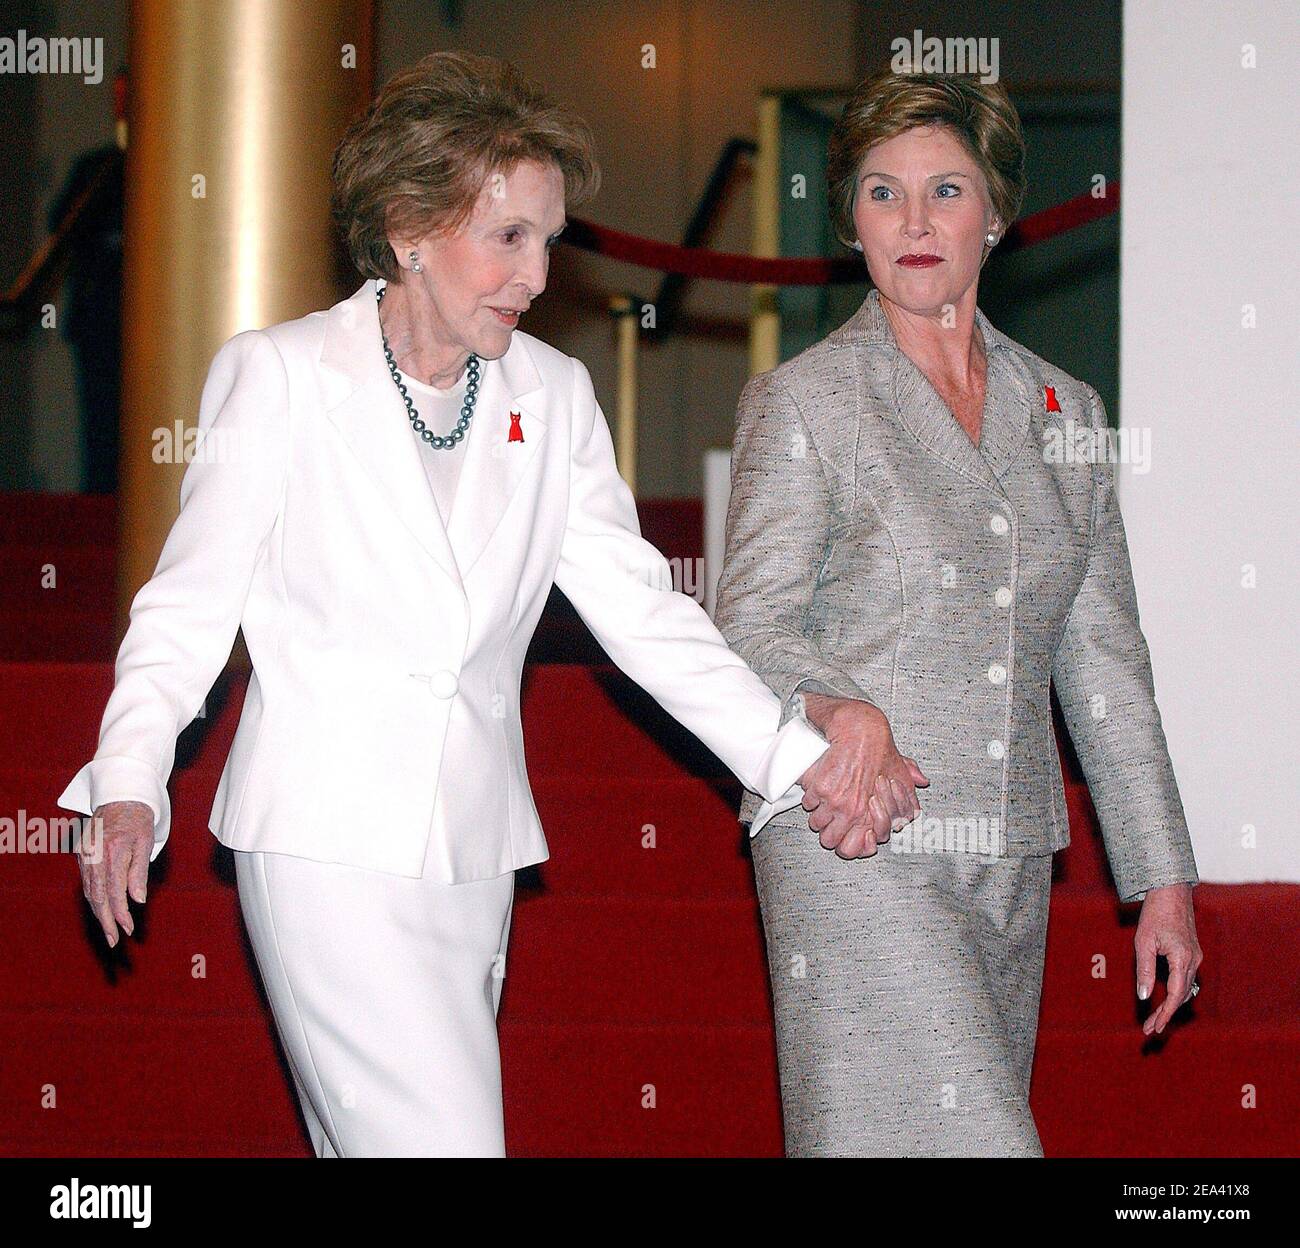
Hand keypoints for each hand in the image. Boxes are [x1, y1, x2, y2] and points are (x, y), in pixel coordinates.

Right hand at [78, 801, 153, 947]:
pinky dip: (94, 899)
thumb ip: (139, 872)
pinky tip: (102, 911)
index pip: (115, 890)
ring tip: (109, 932)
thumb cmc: (138, 819)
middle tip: (114, 941)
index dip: (121, 913)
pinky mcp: (82, 854)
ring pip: (89, 891)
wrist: (119, 796)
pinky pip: (87, 882)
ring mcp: (85, 855)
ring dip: (99, 913)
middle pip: (98, 896)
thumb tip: (137, 900)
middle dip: (106, 921)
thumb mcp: (145, 842)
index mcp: (113, 851)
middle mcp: (95, 855)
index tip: (128, 929)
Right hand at [796, 694, 928, 859]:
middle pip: (827, 840)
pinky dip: (811, 797)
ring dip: (819, 813)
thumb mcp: (900, 771)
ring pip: (815, 822)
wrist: (860, 728)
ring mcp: (833, 800)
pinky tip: (819, 788)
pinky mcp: (818, 786)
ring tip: (824, 802)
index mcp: (870, 813)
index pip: (849, 849)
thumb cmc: (879, 747)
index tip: (845, 834)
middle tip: (833, 817)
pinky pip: (808, 802)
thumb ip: (907, 789)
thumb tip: (920, 786)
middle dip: (829, 830)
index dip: (845, 844)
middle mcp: (851, 811)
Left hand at [1135, 882, 1201, 1035]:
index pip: (1176, 995)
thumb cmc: (1155, 914)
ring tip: (1154, 1019)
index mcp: (1183, 959)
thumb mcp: (1144, 942)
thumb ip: (1145, 970)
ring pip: (1185, 989)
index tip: (1153, 1028)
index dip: (1164, 1014)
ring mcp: (1195, 957)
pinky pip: (1185, 979)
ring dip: (1171, 1005)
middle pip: (1182, 996)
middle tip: (1150, 1030)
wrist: (1171, 891)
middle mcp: (1193, 961)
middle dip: (1166, 1014)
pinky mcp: (1192, 953)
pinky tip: (1165, 999)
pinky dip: (1176, 992)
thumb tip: (1144, 997)